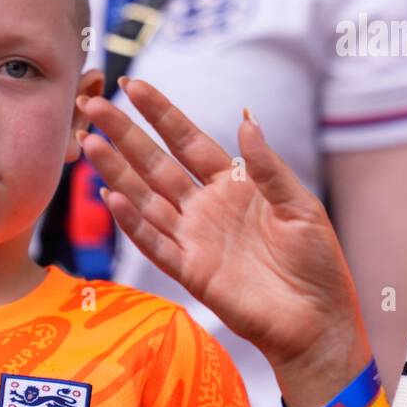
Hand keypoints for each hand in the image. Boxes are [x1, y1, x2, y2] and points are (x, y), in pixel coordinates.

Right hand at [76, 78, 372, 406]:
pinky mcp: (191, 272)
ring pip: (146, 198)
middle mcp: (207, 207)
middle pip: (156, 163)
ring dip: (117, 171)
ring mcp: (195, 239)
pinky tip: (112, 197)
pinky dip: (133, 222)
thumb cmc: (317, 262)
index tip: (133, 85)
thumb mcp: (300, 207)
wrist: (317, 322)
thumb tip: (246, 117)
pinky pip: (155, 244)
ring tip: (89, 141)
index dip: (161, 114)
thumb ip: (269, 167)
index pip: (188, 140)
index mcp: (235, 184)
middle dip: (124, 134)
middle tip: (91, 103)